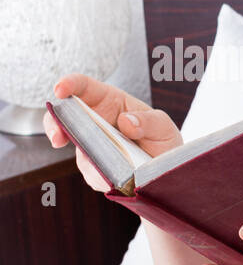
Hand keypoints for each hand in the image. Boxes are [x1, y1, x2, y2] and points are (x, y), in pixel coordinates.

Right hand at [44, 74, 182, 192]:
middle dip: (55, 125)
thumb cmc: (162, 139)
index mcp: (109, 102)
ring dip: (86, 157)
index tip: (60, 90)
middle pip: (63, 116)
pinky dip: (101, 176)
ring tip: (105, 168)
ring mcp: (90, 145)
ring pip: (75, 148)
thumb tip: (126, 121)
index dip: (69, 84)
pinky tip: (115, 179)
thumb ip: (149, 121)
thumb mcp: (163, 125)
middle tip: (58, 138)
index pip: (84, 87)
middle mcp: (94, 121)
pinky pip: (91, 172)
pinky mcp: (92, 167)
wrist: (166, 170)